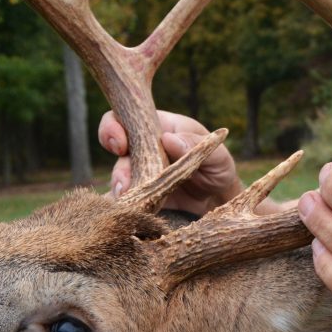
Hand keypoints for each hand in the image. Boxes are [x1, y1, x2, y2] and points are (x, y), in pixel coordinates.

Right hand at [97, 109, 242, 214]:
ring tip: (133, 202)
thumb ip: (195, 145)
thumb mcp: (216, 156)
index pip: (127, 118)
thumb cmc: (218, 168)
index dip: (113, 128)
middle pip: (114, 150)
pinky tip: (130, 213)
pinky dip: (122, 206)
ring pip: (119, 177)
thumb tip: (168, 139)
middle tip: (124, 184)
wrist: (217, 200)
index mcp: (160, 128)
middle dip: (118, 168)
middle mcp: (143, 148)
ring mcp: (138, 172)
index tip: (120, 145)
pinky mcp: (139, 194)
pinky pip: (122, 198)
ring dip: (122, 190)